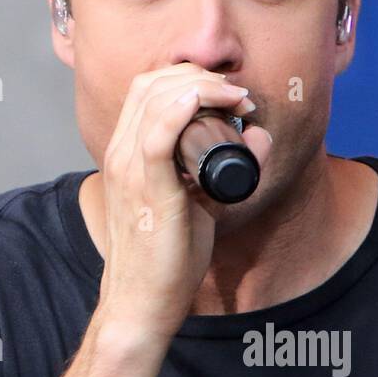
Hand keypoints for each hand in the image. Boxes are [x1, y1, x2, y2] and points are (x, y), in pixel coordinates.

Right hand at [97, 63, 272, 337]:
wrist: (142, 301)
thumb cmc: (165, 258)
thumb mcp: (194, 204)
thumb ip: (217, 171)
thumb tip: (256, 135)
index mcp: (125, 154)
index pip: (148, 90)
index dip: (189, 78)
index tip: (228, 94)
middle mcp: (121, 153)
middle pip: (152, 83)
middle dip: (199, 75)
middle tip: (236, 95)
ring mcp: (129, 168)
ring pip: (155, 98)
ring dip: (202, 87)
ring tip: (235, 99)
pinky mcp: (146, 187)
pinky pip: (159, 132)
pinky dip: (186, 106)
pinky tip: (210, 101)